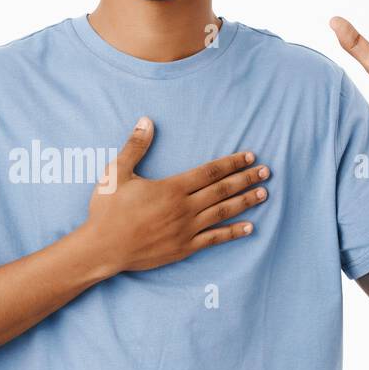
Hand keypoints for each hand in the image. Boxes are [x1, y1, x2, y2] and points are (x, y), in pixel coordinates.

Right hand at [81, 117, 268, 274]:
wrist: (102, 248)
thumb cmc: (107, 210)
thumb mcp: (116, 173)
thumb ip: (135, 147)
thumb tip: (147, 121)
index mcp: (171, 188)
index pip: (209, 172)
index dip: (231, 163)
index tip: (250, 157)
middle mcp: (184, 208)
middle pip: (222, 190)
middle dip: (246, 179)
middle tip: (266, 172)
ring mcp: (186, 230)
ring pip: (222, 213)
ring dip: (245, 202)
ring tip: (264, 193)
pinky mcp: (183, 248)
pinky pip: (214, 239)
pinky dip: (233, 232)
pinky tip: (250, 227)